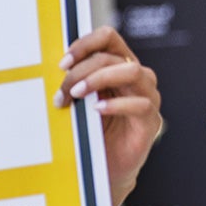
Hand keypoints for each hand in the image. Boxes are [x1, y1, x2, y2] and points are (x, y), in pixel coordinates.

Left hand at [53, 26, 161, 205]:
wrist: (103, 167)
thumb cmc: (91, 131)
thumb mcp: (79, 101)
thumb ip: (73, 82)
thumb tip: (54, 69)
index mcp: (118, 65)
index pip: (108, 37)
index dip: (85, 44)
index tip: (63, 63)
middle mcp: (136, 77)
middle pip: (112, 57)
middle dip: (82, 71)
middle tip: (63, 90)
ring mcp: (147, 97)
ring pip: (131, 71)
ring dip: (99, 79)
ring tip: (77, 94)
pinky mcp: (151, 120)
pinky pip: (140, 104)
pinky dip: (116, 104)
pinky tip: (97, 110)